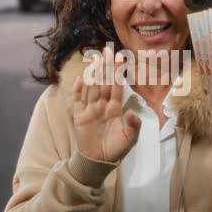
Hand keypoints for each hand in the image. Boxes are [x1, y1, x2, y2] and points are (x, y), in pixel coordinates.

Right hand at [71, 47, 141, 161]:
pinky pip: (78, 100)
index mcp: (115, 108)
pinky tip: (80, 79)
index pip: (116, 87)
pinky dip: (78, 90)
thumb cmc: (116, 149)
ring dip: (93, 74)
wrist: (99, 161)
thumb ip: (133, 126)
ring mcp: (90, 109)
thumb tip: (131, 113)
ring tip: (95, 60)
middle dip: (105, 67)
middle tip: (106, 50)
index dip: (118, 73)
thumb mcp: (129, 139)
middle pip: (103, 83)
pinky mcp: (79, 116)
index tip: (121, 58)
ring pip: (91, 88)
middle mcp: (102, 105)